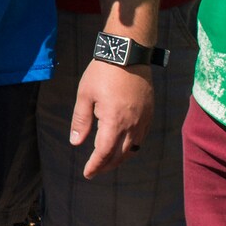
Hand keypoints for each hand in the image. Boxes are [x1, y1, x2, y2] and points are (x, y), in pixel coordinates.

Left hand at [70, 59, 152, 177]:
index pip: (104, 153)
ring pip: (133, 147)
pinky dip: (132, 145)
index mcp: (114, 121)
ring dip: (120, 157)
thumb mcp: (85, 95)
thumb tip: (76, 142)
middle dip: (106, 165)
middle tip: (95, 170)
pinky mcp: (150, 112)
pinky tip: (124, 145)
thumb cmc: (103, 72)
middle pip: (120, 155)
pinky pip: (142, 136)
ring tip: (108, 161)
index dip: (95, 165)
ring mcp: (143, 118)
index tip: (87, 173)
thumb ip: (80, 121)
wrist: (128, 53)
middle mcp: (132, 124)